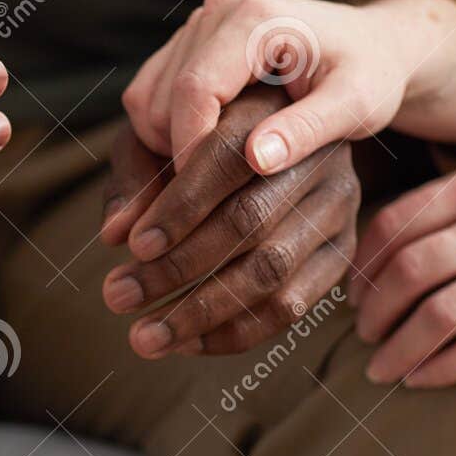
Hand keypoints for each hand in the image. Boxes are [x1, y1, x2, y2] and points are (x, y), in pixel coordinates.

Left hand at [101, 86, 358, 356]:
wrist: (276, 138)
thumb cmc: (198, 135)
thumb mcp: (160, 135)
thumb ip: (135, 176)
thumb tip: (115, 234)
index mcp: (269, 112)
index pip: (226, 158)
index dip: (179, 207)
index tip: (133, 247)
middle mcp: (315, 157)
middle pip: (249, 221)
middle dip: (176, 268)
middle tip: (118, 297)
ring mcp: (336, 207)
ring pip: (271, 271)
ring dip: (200, 312)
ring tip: (143, 338)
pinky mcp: (340, 253)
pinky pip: (291, 308)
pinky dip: (233, 333)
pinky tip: (185, 343)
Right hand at [121, 0, 455, 173]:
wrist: (372, 44)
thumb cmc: (371, 75)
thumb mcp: (357, 106)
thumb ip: (309, 130)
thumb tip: (257, 161)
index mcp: (255, 18)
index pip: (196, 90)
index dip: (190, 151)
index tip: (198, 205)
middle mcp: (218, 10)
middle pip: (161, 97)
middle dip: (171, 158)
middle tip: (194, 212)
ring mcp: (199, 24)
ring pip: (147, 100)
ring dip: (162, 151)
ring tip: (196, 194)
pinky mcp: (190, 43)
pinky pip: (152, 97)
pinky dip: (163, 138)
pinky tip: (195, 170)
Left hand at [351, 159, 455, 386]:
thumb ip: (442, 205)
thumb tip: (371, 251)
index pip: (395, 226)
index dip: (362, 266)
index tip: (352, 293)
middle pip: (409, 273)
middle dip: (374, 312)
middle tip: (362, 333)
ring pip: (439, 316)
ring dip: (398, 348)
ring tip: (380, 366)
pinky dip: (440, 368)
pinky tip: (419, 378)